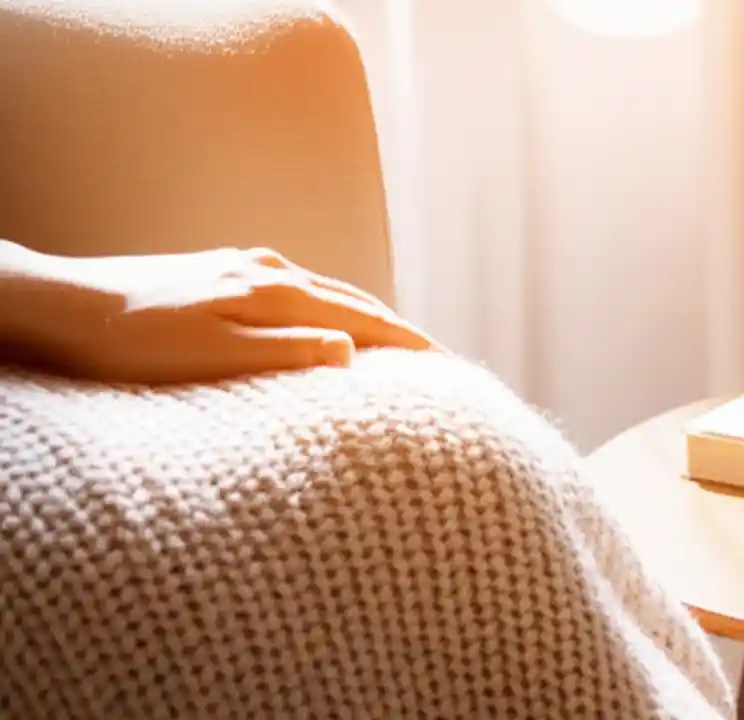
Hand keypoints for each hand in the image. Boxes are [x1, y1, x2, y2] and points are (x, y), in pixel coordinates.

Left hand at [0, 242, 433, 382]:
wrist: (67, 305)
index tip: (449, 365)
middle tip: (439, 358)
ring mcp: (248, 265)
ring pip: (329, 290)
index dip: (409, 343)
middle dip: (400, 329)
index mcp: (275, 290)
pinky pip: (302, 288)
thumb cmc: (136, 343)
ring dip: (369, 316)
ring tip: (398, 342)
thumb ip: (285, 350)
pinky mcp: (227, 270)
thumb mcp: (215, 355)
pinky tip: (329, 319)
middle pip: (355, 299)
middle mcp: (270, 268)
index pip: (363, 319)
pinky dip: (334, 306)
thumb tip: (351, 350)